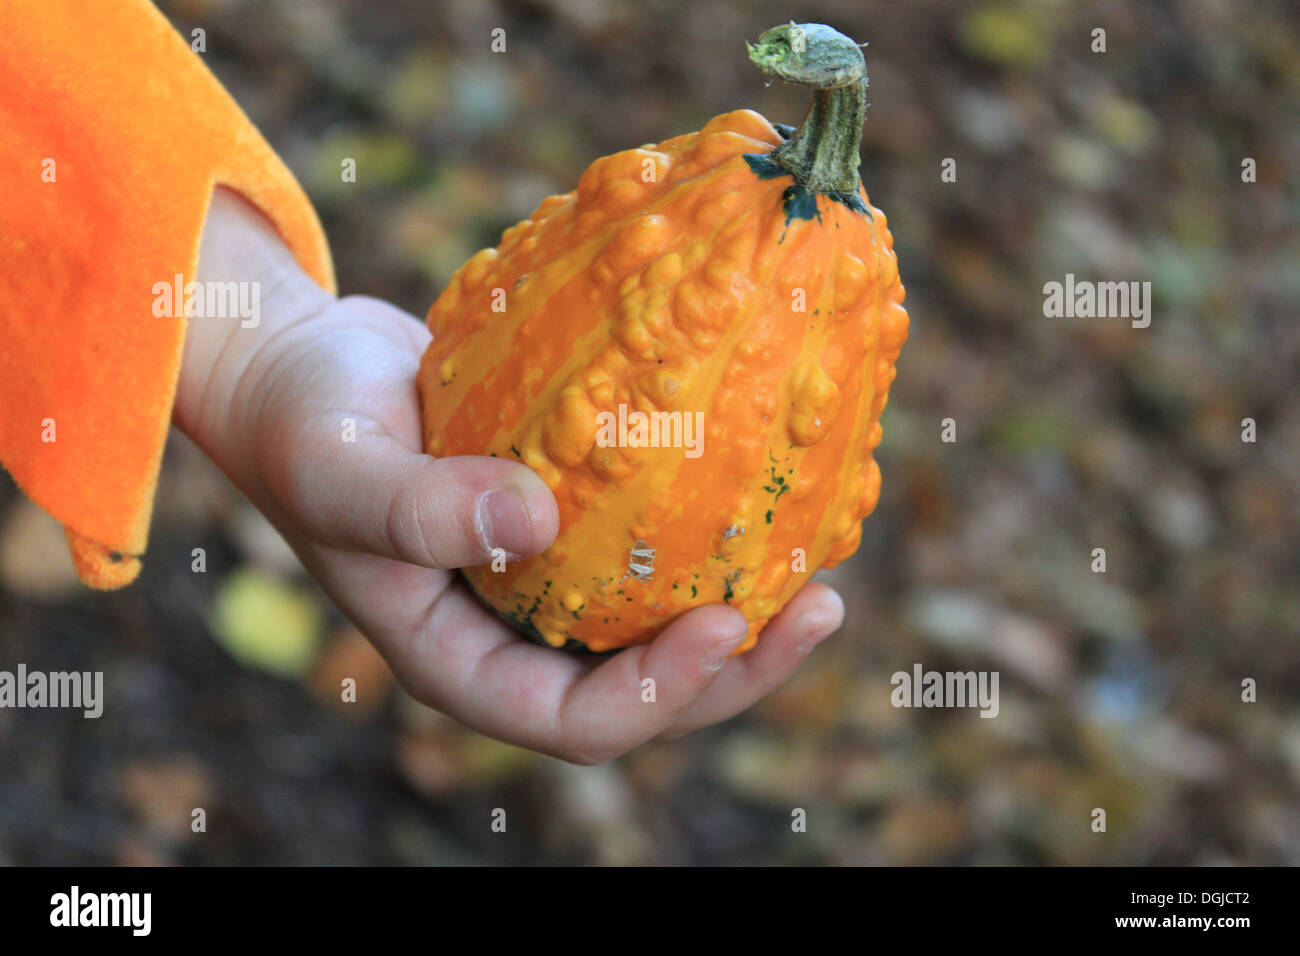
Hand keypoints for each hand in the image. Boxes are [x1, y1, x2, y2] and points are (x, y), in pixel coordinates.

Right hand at [175, 187, 844, 763]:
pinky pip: (650, 552)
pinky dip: (709, 538)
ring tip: (821, 571)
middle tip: (820, 609)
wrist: (303, 369)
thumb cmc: (303, 421)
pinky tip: (770, 492)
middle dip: (736, 669)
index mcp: (461, 660)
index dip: (660, 694)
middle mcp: (514, 636)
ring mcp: (544, 586)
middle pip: (643, 692)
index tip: (726, 623)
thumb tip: (535, 524)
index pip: (575, 720)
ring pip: (656, 628)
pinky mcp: (568, 526)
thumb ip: (417, 509)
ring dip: (742, 612)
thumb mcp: (340, 466)